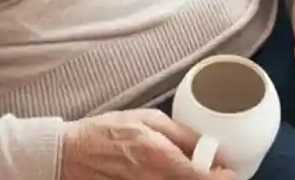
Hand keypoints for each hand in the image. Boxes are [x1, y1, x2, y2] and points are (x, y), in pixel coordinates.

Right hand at [61, 109, 234, 179]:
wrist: (68, 156)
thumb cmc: (105, 134)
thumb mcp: (148, 120)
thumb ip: (182, 135)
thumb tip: (210, 147)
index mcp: (162, 159)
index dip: (224, 178)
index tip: (227, 172)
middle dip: (206, 179)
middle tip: (208, 171)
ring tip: (186, 170)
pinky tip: (163, 175)